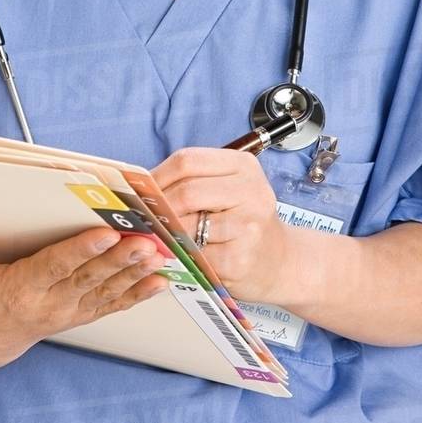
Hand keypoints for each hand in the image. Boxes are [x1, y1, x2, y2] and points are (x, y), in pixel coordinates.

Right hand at [0, 208, 168, 369]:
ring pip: (105, 293)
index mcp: (20, 291)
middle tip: (145, 243)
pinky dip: (137, 294)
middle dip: (119, 261)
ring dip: (134, 275)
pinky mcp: (78, 315)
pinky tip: (159, 282)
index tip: (105, 234)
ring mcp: (67, 312)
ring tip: (159, 257)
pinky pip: (111, 306)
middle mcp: (48, 304)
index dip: (81, 251)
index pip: (54, 267)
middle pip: (88, 280)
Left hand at [150, 147, 290, 301]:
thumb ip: (193, 182)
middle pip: (187, 191)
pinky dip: (180, 255)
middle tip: (144, 216)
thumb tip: (144, 186)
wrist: (281, 262)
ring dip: (166, 232)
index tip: (141, 189)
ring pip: (187, 225)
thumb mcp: (229, 189)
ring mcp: (247, 226)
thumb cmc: (245, 222)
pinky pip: (195, 255)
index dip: (157, 175)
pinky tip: (179, 254)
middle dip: (159, 206)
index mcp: (243, 166)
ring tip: (158, 234)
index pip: (188, 161)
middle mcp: (251, 191)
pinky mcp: (239, 260)